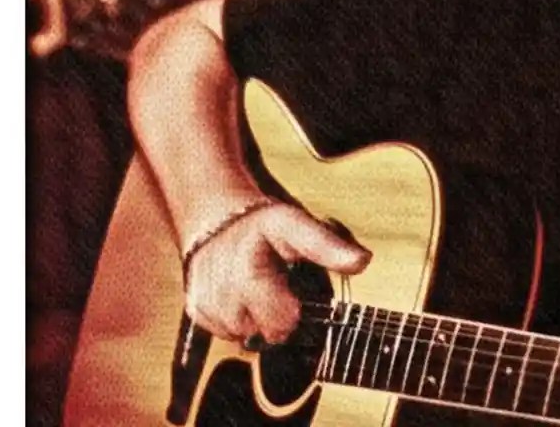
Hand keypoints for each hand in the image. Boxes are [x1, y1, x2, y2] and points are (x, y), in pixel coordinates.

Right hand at [184, 201, 370, 344]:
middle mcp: (224, 291)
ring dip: (259, 319)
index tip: (294, 293)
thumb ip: (330, 247)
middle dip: (281, 316)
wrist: (216, 222)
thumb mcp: (298, 226)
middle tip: (279, 286)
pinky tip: (241, 296)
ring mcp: (207, 304)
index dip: (296, 312)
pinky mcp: (196, 312)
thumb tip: (363, 262)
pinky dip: (239, 320)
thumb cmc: (262, 226)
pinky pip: (229, 334)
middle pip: (269, 334)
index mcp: (250, 270)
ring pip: (249, 337)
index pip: (282, 321)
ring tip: (259, 288)